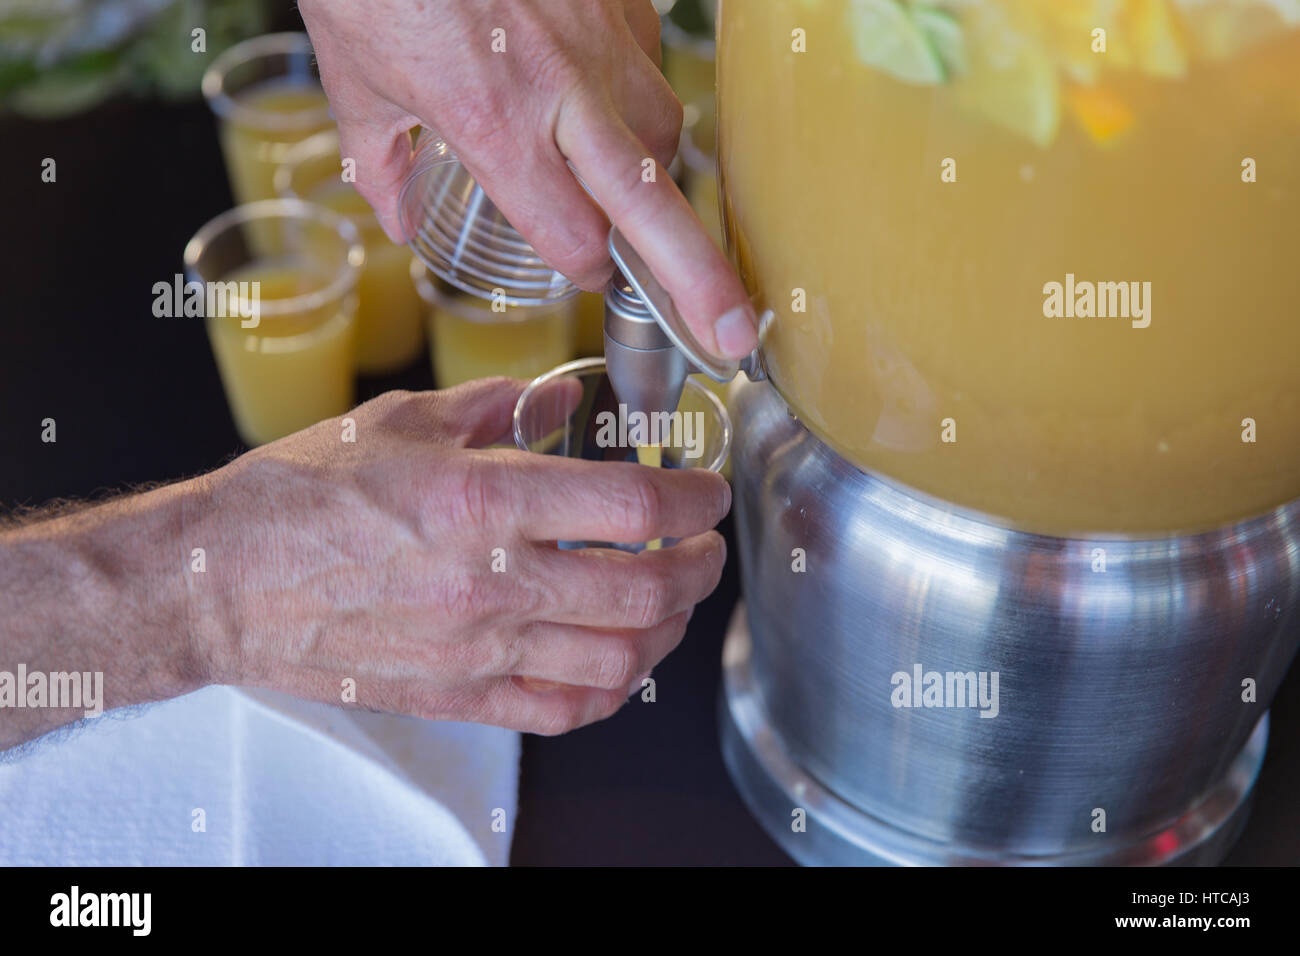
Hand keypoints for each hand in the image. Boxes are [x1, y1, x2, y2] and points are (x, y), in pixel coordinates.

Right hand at [192, 380, 729, 734]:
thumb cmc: (301, 495)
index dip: (692, 497)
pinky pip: (564, 709)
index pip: (632, 505)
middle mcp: (490, 582)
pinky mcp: (460, 695)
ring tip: (675, 597)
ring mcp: (478, 649)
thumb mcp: (404, 420)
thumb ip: (500, 406)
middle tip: (705, 543)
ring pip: (620, 658)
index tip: (706, 489)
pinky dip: (615, 689)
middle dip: (698, 565)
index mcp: (481, 500)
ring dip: (670, 627)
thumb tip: (566, 401)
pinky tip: (624, 659)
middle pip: (644, 589)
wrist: (225, 583)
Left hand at [299, 0, 759, 359]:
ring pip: (667, 132)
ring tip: (650, 201)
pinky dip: (638, 96)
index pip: (577, 237)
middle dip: (697, 281)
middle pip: (653, 208)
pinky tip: (608, 101)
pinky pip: (651, 64)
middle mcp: (563, 90)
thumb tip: (398, 216)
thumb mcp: (352, 78)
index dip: (587, 270)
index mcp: (494, 123)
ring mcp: (603, 37)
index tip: (588, 274)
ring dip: (661, 176)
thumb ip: (383, 162)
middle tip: (731, 334)